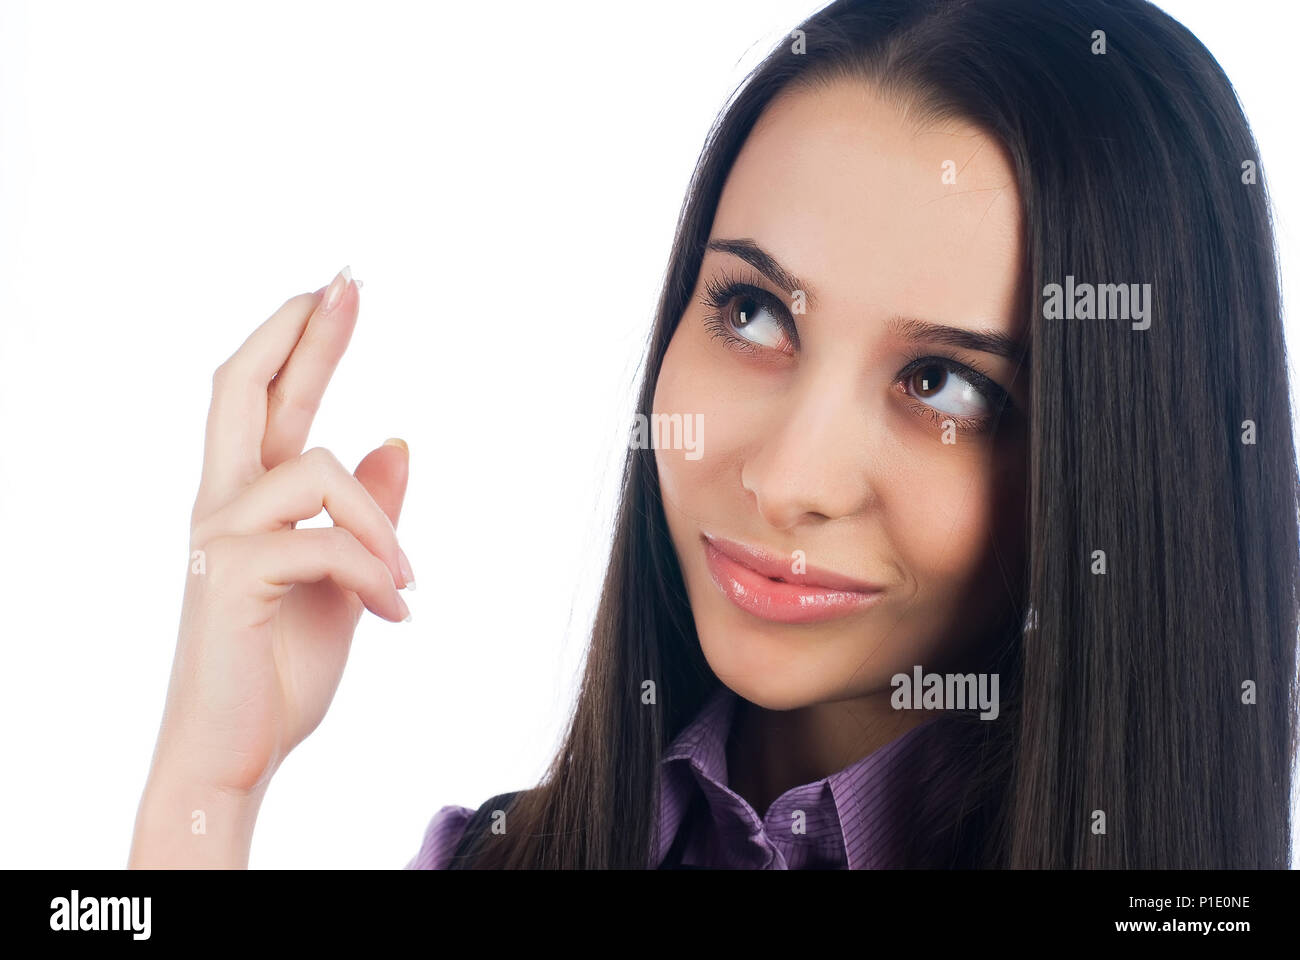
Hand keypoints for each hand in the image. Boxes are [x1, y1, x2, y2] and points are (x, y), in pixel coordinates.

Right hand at [156, 267, 412, 796]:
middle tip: (348, 282)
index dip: (302, 339)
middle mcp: (223, 504)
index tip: (339, 288)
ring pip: (319, 469)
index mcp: (249, 501)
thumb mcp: (345, 581)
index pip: (268, 398)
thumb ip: (364, 515)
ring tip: (405, 587)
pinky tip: (395, 616)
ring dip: (381, 526)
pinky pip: (327, 543)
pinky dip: (375, 574)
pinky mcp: (230, 574)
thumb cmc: (279, 671)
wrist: (236, 754)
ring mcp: (220, 535)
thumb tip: (396, 441)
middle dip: (301, 331)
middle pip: (242, 387)